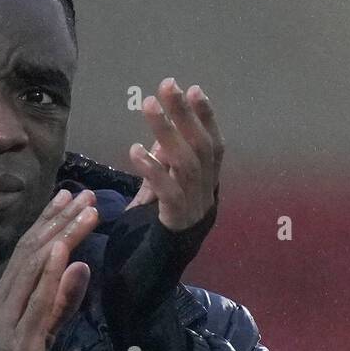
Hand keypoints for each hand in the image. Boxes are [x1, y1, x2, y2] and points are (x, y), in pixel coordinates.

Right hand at [0, 188, 97, 350]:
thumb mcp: (49, 320)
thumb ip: (64, 295)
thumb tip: (81, 264)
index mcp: (5, 290)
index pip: (26, 246)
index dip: (47, 218)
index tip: (68, 193)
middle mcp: (1, 297)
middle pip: (31, 251)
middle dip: (60, 221)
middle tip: (85, 196)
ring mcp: (8, 318)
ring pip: (33, 269)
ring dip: (61, 238)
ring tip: (84, 215)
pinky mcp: (21, 338)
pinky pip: (36, 301)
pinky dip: (49, 274)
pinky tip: (62, 251)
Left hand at [125, 79, 223, 229]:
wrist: (162, 264)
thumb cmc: (167, 222)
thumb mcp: (167, 187)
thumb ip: (166, 163)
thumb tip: (161, 135)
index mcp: (209, 181)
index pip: (213, 143)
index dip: (207, 116)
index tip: (193, 88)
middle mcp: (207, 190)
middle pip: (200, 147)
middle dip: (185, 114)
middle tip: (167, 85)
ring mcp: (195, 205)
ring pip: (186, 164)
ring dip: (167, 132)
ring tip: (149, 106)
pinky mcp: (177, 220)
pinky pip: (167, 191)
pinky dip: (152, 169)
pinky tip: (136, 150)